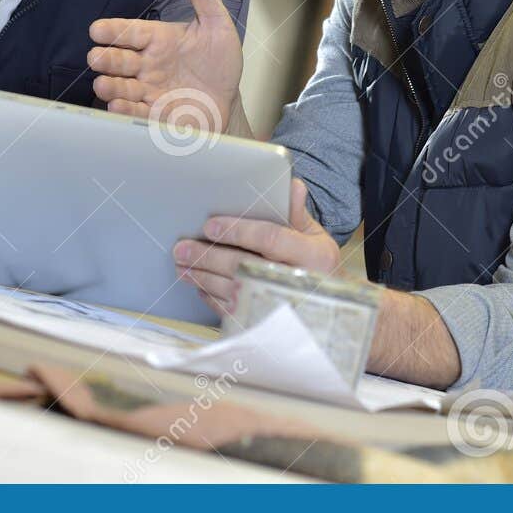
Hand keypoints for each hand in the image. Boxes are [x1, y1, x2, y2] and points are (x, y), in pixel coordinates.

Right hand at [87, 0, 242, 129]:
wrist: (226, 100)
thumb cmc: (218, 62)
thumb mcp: (216, 24)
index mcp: (158, 39)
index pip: (131, 31)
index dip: (113, 30)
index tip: (97, 29)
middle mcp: (148, 64)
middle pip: (119, 60)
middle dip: (106, 59)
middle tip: (97, 57)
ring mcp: (148, 90)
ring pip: (120, 87)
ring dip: (109, 86)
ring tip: (103, 84)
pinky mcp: (153, 114)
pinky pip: (135, 112)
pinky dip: (125, 109)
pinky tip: (118, 106)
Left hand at [172, 179, 339, 315]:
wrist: (329, 308)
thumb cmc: (317, 266)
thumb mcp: (316, 237)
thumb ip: (297, 214)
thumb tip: (293, 186)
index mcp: (316, 257)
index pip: (270, 239)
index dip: (238, 231)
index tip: (210, 225)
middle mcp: (298, 284)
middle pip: (243, 267)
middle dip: (208, 257)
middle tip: (182, 248)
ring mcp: (281, 309)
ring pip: (232, 292)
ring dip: (203, 278)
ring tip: (183, 265)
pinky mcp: (267, 325)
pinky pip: (232, 313)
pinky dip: (212, 298)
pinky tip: (200, 285)